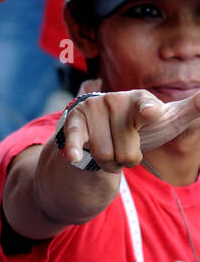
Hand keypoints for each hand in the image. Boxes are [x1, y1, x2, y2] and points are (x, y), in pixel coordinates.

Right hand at [61, 89, 199, 172]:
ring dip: (109, 162)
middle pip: (126, 153)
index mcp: (141, 99)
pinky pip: (74, 139)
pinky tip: (73, 156)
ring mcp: (93, 109)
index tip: (151, 112)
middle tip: (126, 146)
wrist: (104, 124)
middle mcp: (115, 99)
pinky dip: (74, 149)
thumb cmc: (143, 123)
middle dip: (127, 158)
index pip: (145, 107)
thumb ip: (192, 109)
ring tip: (110, 147)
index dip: (148, 111)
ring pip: (105, 156)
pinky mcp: (74, 120)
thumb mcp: (169, 118)